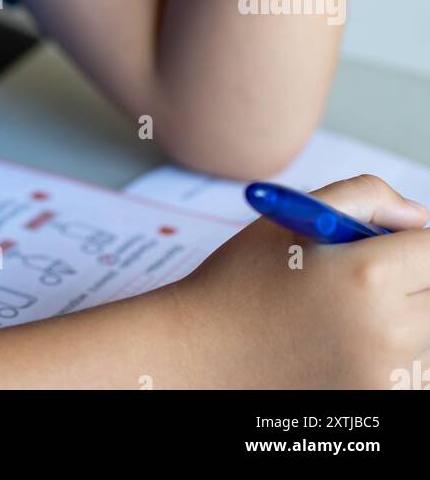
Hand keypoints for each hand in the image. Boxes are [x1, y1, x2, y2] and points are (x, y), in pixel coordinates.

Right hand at [164, 173, 429, 389]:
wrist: (199, 358)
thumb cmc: (241, 281)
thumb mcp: (295, 216)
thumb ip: (368, 198)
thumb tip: (422, 219)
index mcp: (367, 276)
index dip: (421, 243)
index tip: (403, 245)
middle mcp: (387, 334)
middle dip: (417, 280)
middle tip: (371, 278)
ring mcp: (385, 381)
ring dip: (411, 321)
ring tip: (352, 315)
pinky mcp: (379, 408)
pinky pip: (416, 376)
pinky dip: (398, 359)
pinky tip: (349, 348)